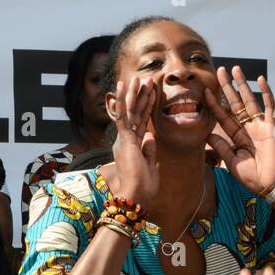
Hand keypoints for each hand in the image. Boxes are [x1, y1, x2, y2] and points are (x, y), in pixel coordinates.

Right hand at [108, 76, 159, 204]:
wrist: (135, 196)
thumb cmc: (142, 187)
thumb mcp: (149, 165)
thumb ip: (149, 151)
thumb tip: (151, 137)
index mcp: (131, 145)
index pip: (140, 121)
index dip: (146, 106)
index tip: (152, 92)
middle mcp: (125, 139)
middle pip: (135, 113)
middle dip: (141, 95)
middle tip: (146, 78)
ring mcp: (124, 138)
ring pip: (129, 111)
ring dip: (134, 93)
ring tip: (137, 77)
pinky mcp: (124, 139)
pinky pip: (123, 116)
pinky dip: (123, 100)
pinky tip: (123, 86)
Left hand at [204, 66, 274, 195]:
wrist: (270, 185)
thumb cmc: (252, 177)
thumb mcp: (231, 161)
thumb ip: (222, 147)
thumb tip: (207, 134)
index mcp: (237, 136)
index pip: (223, 116)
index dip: (215, 104)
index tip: (205, 92)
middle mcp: (248, 128)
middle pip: (235, 103)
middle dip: (227, 87)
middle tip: (220, 71)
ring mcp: (260, 125)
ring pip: (249, 100)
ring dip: (242, 84)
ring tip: (236, 69)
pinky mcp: (271, 127)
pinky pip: (268, 106)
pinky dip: (265, 93)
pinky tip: (260, 80)